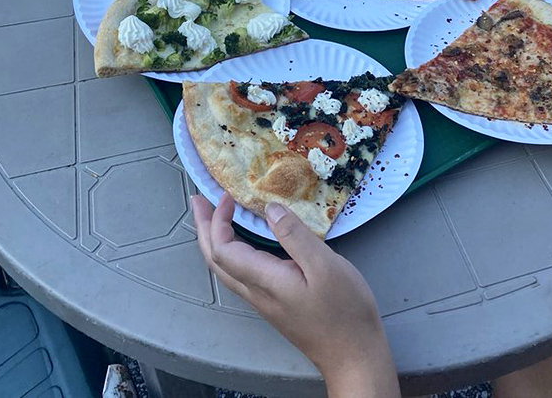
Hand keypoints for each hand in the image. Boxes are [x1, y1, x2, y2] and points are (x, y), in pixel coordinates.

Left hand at [192, 194, 400, 397]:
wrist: (353, 355)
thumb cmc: (343, 310)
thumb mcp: (325, 266)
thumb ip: (295, 236)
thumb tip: (269, 209)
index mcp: (264, 281)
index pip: (223, 250)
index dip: (217, 221)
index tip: (226, 195)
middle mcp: (256, 292)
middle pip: (216, 260)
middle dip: (204, 228)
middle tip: (198, 200)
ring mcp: (264, 300)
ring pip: (225, 269)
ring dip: (214, 240)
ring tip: (214, 216)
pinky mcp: (274, 303)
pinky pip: (240, 273)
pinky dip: (231, 251)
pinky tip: (243, 242)